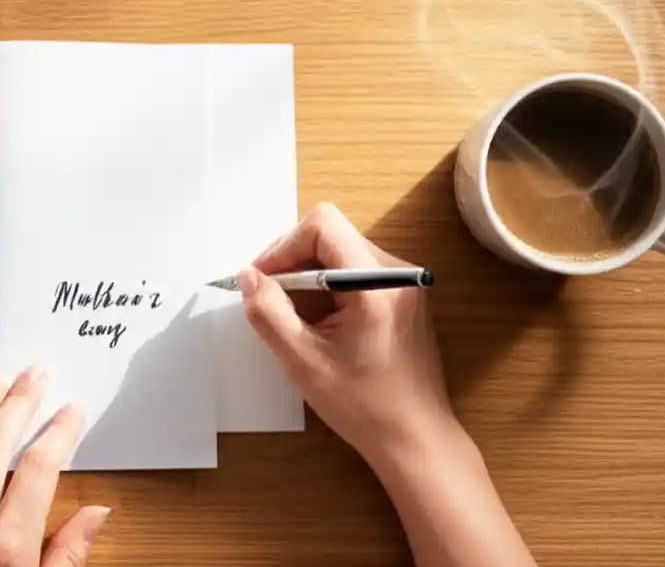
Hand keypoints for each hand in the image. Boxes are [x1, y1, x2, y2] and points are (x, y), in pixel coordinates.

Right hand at [238, 202, 455, 463]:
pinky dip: (328, 291)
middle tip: (271, 302)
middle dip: (293, 264)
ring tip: (298, 322)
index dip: (283, 246)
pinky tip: (321, 328)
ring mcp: (405, 283)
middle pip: (331, 236)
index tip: (262, 280)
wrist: (416, 439)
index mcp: (377, 282)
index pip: (323, 225)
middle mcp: (398, 272)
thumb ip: (270, 313)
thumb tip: (248, 277)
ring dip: (309, 280)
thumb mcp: (303, 362)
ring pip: (340, 254)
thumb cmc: (364, 406)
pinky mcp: (404, 296)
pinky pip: (355, 273)